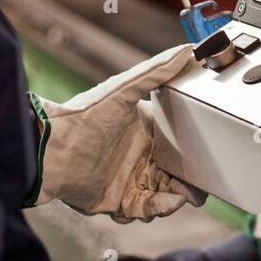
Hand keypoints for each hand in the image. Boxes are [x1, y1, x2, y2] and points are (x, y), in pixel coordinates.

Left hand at [30, 44, 205, 222]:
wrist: (50, 151)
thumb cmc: (83, 116)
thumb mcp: (123, 90)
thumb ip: (156, 72)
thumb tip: (187, 51)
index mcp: (146, 131)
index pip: (180, 145)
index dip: (195, 154)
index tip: (210, 159)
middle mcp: (139, 156)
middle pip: (176, 174)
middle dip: (190, 183)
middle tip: (201, 188)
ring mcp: (128, 179)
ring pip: (164, 194)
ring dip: (176, 197)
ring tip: (181, 195)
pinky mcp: (117, 201)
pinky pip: (145, 209)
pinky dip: (158, 208)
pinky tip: (167, 202)